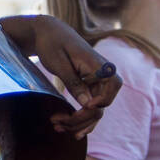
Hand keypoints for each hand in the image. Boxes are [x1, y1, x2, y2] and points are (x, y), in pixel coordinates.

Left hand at [0, 15, 120, 138]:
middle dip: (83, 118)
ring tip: (58, 127)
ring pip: (95, 109)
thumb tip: (87, 104)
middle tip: (58, 123)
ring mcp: (96, 81)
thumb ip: (74, 82)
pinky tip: (65, 126)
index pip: (112, 86)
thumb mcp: (59, 63)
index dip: (101, 100)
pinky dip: (78, 117)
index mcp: (98, 64)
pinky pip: (88, 105)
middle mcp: (101, 74)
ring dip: (79, 122)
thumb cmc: (52, 43)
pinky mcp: (88, 86)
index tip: (84, 107)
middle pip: (102, 104)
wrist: (48, 32)